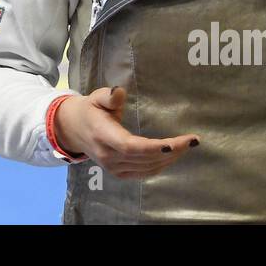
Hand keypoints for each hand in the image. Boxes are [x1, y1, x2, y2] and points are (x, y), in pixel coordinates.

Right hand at [53, 86, 199, 178]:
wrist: (73, 130)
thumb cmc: (89, 110)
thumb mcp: (95, 97)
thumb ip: (108, 96)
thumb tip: (119, 92)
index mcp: (103, 135)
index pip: (130, 146)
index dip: (153, 147)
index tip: (175, 143)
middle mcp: (109, 156)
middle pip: (145, 158)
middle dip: (172, 151)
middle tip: (192, 140)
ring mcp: (114, 168)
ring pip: (148, 167)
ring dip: (170, 158)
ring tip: (187, 145)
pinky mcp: (119, 173)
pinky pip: (144, 172)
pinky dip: (161, 165)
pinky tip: (173, 155)